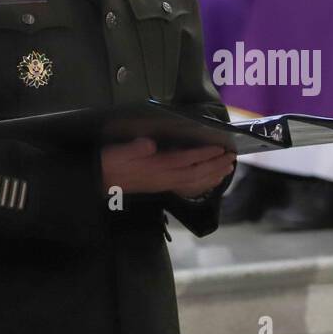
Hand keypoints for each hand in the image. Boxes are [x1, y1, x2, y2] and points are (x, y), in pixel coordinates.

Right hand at [101, 138, 236, 197]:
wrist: (101, 180)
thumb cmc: (110, 163)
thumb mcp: (117, 153)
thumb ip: (133, 149)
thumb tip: (149, 145)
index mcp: (155, 167)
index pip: (184, 160)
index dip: (203, 154)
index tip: (219, 147)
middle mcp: (163, 178)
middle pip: (195, 173)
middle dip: (215, 165)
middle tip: (231, 157)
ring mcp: (164, 185)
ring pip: (194, 182)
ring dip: (213, 175)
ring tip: (228, 168)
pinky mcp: (163, 187)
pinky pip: (187, 188)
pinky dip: (203, 185)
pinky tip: (212, 181)